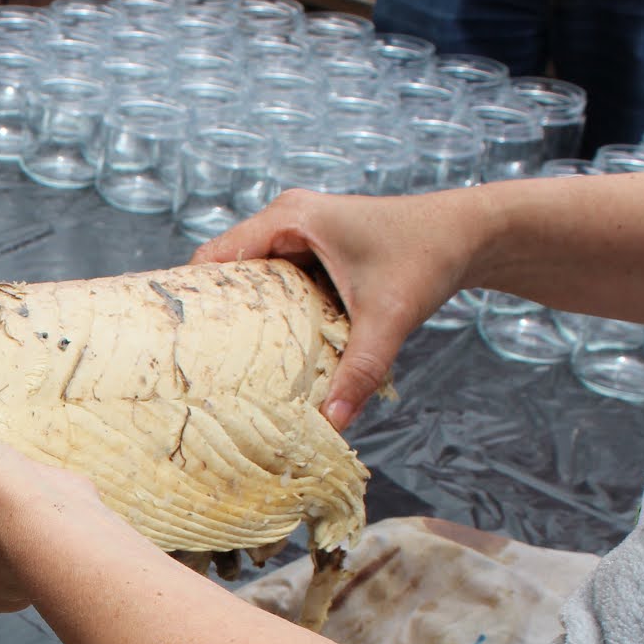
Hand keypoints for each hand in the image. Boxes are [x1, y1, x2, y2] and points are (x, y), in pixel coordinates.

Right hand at [190, 188, 491, 429]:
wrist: (471, 233)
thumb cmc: (430, 257)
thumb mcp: (389, 317)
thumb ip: (359, 371)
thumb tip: (331, 424)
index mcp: (290, 218)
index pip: (215, 256)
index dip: (190, 295)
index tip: (172, 339)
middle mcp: (286, 218)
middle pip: (224, 268)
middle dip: (210, 311)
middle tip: (192, 362)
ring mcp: (298, 232)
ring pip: (247, 275)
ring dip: (237, 313)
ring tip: (216, 360)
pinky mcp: (312, 248)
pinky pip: (272, 279)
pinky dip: (265, 309)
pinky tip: (262, 346)